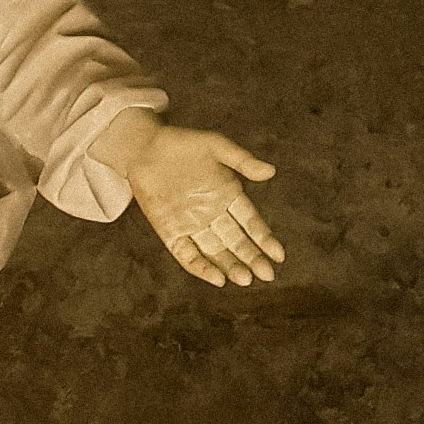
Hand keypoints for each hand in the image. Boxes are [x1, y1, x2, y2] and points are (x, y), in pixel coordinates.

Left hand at [108, 117, 285, 288]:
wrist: (144, 148)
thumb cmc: (183, 144)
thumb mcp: (215, 146)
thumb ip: (241, 160)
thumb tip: (271, 171)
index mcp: (229, 195)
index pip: (251, 222)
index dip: (265, 238)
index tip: (279, 255)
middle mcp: (214, 214)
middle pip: (237, 241)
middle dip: (252, 258)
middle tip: (267, 275)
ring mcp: (193, 225)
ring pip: (215, 251)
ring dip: (230, 266)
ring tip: (245, 279)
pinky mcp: (171, 233)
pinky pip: (187, 255)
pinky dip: (201, 267)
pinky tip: (217, 279)